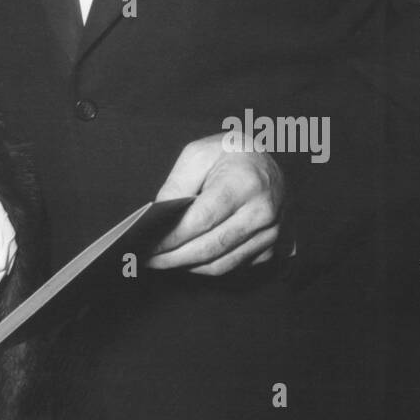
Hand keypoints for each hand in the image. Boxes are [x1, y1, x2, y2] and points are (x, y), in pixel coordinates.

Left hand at [146, 135, 284, 275]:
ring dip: (187, 266)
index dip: (172, 237)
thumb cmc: (230, 153)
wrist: (268, 163)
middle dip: (174, 258)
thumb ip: (177, 184)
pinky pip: (233, 266)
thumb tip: (158, 217)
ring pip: (221, 264)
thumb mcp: (199, 153)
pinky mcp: (271, 246)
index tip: (148, 245)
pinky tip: (187, 258)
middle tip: (148, 259)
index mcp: (244, 183)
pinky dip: (206, 266)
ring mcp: (270, 233)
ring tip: (162, 260)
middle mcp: (262, 211)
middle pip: (210, 247)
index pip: (202, 220)